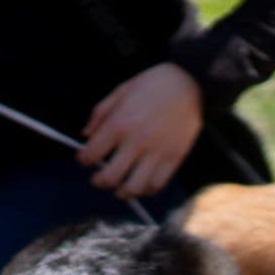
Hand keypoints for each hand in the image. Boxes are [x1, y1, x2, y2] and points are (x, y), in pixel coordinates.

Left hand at [77, 63, 203, 199]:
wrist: (191, 81)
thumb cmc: (153, 84)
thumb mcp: (121, 90)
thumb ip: (100, 113)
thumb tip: (85, 135)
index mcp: (119, 123)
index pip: (91, 154)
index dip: (83, 160)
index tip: (85, 160)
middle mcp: (136, 142)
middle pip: (109, 178)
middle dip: (99, 182)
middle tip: (98, 179)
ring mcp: (156, 153)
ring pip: (133, 188)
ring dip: (122, 192)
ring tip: (119, 188)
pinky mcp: (174, 158)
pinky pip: (157, 185)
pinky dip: (146, 190)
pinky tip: (141, 184)